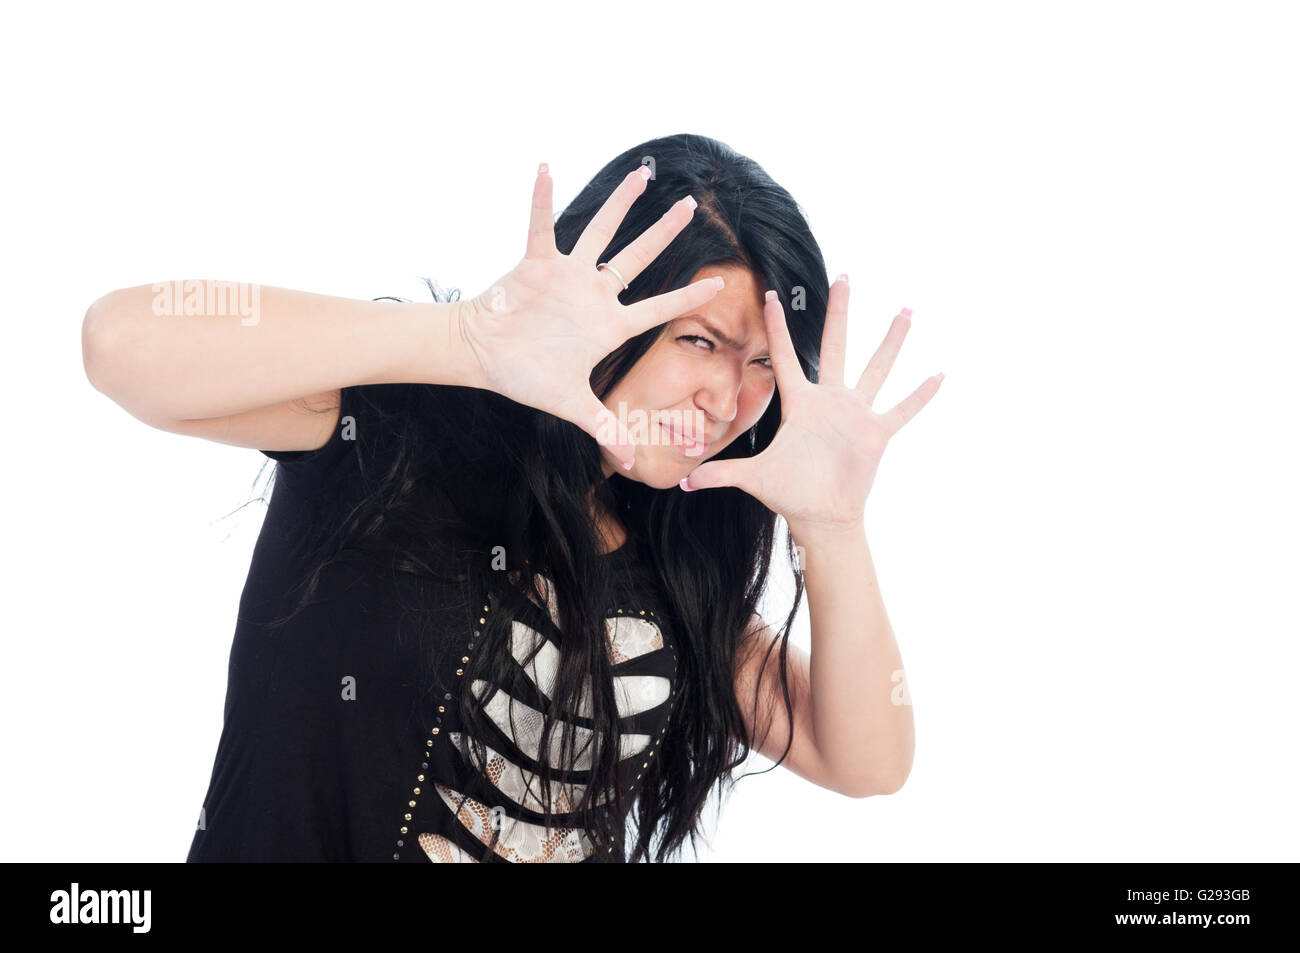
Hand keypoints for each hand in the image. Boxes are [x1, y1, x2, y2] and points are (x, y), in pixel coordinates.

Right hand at [453, 163, 723, 468]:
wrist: (484, 356)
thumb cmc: (526, 375)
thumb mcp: (572, 405)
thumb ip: (604, 428)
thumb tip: (630, 463)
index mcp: (608, 325)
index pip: (658, 308)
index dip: (688, 299)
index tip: (720, 284)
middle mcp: (594, 293)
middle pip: (639, 258)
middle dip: (666, 233)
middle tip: (692, 206)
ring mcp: (568, 275)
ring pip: (601, 231)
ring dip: (620, 204)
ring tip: (643, 175)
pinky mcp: (537, 263)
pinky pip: (540, 224)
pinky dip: (540, 197)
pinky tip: (546, 167)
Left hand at [680, 278, 942, 533]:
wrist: (822, 517)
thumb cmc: (789, 493)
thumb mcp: (752, 478)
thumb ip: (718, 474)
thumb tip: (680, 481)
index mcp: (800, 403)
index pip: (784, 356)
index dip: (777, 327)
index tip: (772, 293)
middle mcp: (829, 400)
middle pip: (836, 345)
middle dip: (839, 312)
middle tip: (844, 276)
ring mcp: (856, 413)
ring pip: (876, 368)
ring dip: (892, 341)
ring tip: (906, 310)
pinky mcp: (876, 433)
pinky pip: (903, 409)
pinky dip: (921, 395)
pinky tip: (940, 374)